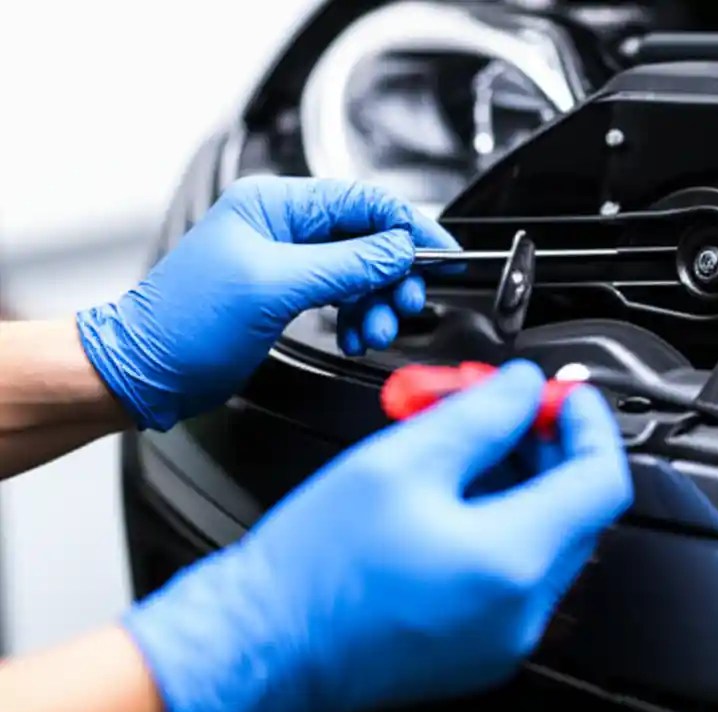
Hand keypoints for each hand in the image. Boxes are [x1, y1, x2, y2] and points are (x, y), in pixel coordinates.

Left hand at [77, 176, 458, 430]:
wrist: (145, 371)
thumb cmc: (185, 323)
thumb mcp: (276, 286)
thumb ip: (347, 264)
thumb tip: (400, 249)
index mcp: (275, 205)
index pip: (363, 201)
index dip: (408, 226)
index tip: (441, 253)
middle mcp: (283, 227)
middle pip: (368, 239)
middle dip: (393, 275)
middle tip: (405, 304)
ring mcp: (286, 262)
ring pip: (360, 272)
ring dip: (377, 302)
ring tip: (374, 331)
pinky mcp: (287, 295)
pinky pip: (343, 296)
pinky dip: (357, 317)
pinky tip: (354, 336)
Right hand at [121, 360, 632, 711]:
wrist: (260, 643)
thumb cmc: (312, 568)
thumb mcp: (401, 460)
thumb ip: (482, 414)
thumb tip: (523, 388)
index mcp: (514, 561)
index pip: (603, 480)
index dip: (590, 423)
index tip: (565, 393)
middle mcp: (523, 610)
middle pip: (578, 509)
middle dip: (547, 446)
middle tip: (503, 408)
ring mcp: (504, 637)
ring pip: (547, 539)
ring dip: (522, 482)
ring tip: (463, 444)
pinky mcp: (480, 649)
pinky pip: (515, 575)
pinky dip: (501, 525)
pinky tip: (453, 493)